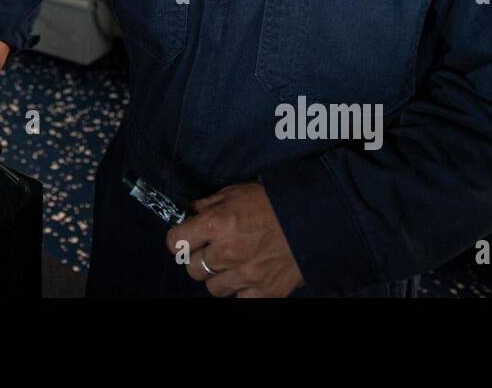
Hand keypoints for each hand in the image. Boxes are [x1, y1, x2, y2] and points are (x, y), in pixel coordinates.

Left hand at [165, 182, 303, 297]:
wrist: (316, 219)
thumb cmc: (275, 201)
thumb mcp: (237, 192)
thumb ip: (209, 203)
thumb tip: (192, 212)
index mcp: (217, 224)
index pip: (176, 242)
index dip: (179, 240)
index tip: (187, 238)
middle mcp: (227, 252)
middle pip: (192, 268)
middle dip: (200, 259)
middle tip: (214, 250)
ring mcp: (246, 275)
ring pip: (213, 288)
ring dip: (220, 277)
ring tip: (234, 263)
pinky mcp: (265, 292)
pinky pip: (239, 300)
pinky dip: (241, 291)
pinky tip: (249, 277)